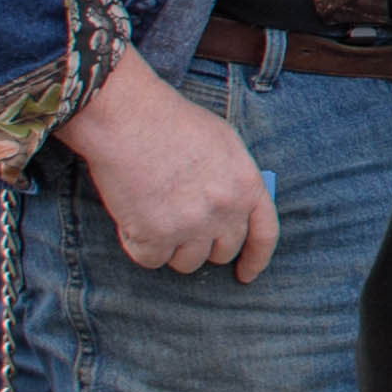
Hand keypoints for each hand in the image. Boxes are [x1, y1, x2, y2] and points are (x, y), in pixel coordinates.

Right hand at [59, 50, 278, 277]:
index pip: (264, 235)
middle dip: (205, 245)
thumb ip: (235, 179)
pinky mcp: (154, 236)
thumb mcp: (225, 143)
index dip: (256, 259)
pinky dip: (140, 245)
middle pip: (222, 252)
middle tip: (182, 225)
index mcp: (247, 186)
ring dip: (172, 247)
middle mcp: (224, 210)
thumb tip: (235, 208)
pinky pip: (150, 259)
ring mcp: (190, 226)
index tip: (245, 274)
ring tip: (156, 212)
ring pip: (186, 262)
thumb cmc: (173, 122)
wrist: (128, 118)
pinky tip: (134, 216)